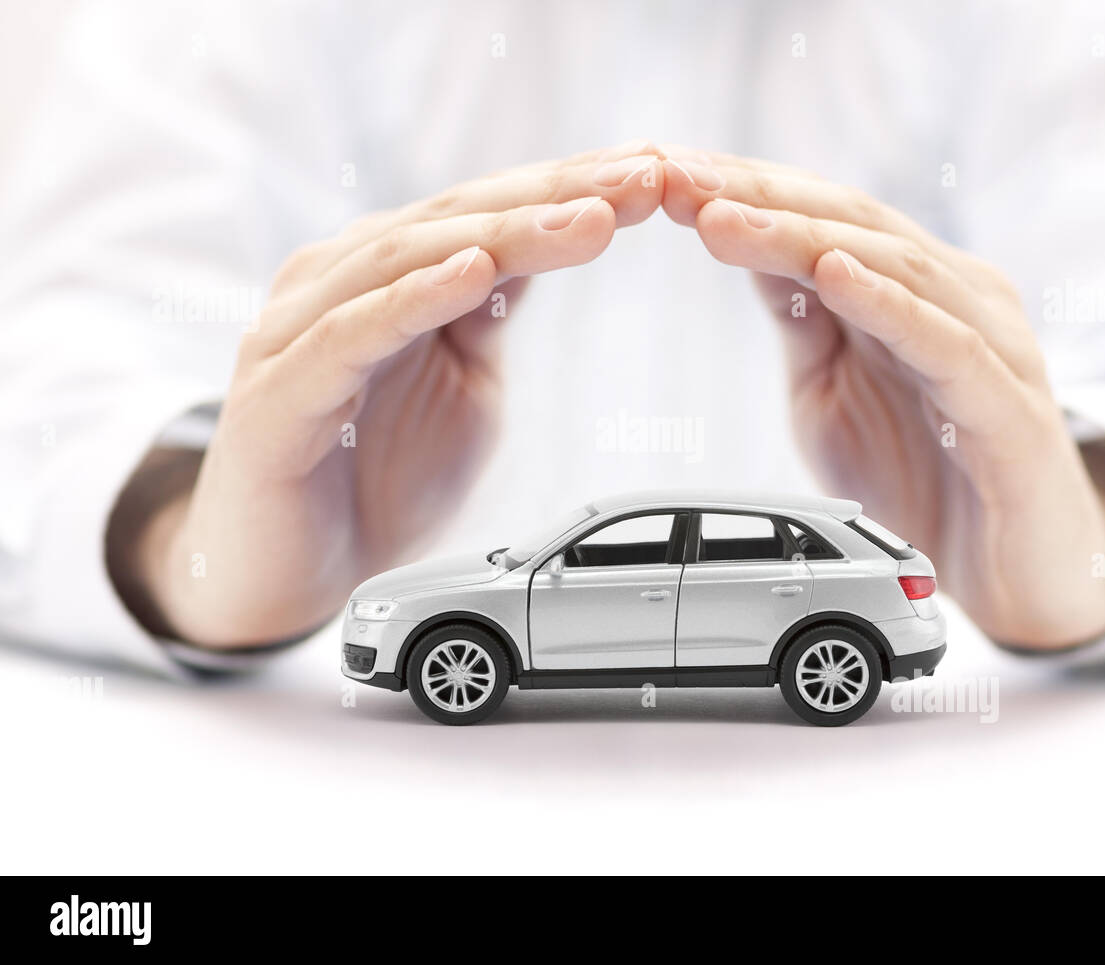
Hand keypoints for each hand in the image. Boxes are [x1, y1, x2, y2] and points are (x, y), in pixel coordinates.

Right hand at [111, 142, 664, 647]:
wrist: (292, 575)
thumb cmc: (376, 475)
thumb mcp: (464, 381)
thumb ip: (494, 312)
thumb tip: (557, 237)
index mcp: (384, 275)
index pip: (486, 213)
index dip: (569, 189)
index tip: (652, 172)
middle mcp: (337, 283)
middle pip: (455, 219)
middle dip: (555, 197)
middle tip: (642, 178)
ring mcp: (298, 333)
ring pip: (407, 260)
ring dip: (504, 234)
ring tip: (585, 217)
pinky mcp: (276, 394)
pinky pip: (351, 334)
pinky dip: (414, 300)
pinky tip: (474, 273)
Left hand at [662, 148, 1104, 647]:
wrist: (1016, 579)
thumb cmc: (925, 479)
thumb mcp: (831, 392)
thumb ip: (800, 320)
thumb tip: (741, 241)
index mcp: (914, 290)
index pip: (824, 217)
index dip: (744, 191)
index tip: (665, 172)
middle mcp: (959, 299)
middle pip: (853, 224)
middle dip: (758, 198)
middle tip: (677, 179)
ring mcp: (993, 347)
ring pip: (896, 268)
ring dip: (802, 237)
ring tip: (725, 218)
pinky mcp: (1011, 410)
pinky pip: (949, 346)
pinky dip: (889, 304)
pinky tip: (835, 273)